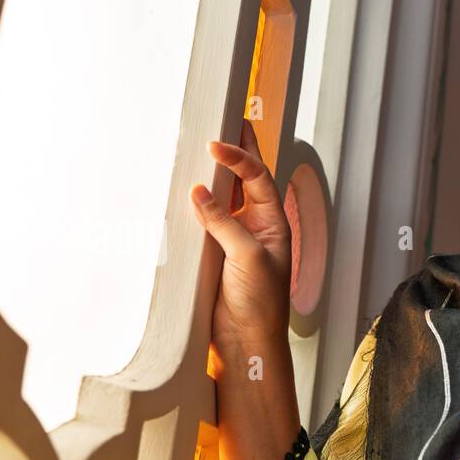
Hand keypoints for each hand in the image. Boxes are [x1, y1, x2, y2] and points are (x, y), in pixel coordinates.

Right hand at [189, 119, 291, 350]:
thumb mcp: (247, 258)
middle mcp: (256, 226)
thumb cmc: (260, 304)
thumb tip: (199, 191)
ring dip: (215, 172)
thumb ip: (224, 223)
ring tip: (206, 143)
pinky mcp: (213, 253)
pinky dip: (195, 202)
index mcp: (274, 223)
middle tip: (231, 118)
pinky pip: (203, 220)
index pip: (258, 178)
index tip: (215, 145)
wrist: (246, 341)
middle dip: (239, 151)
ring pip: (224, 197)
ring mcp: (234, 238)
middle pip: (246, 179)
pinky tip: (185, 187)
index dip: (240, 158)